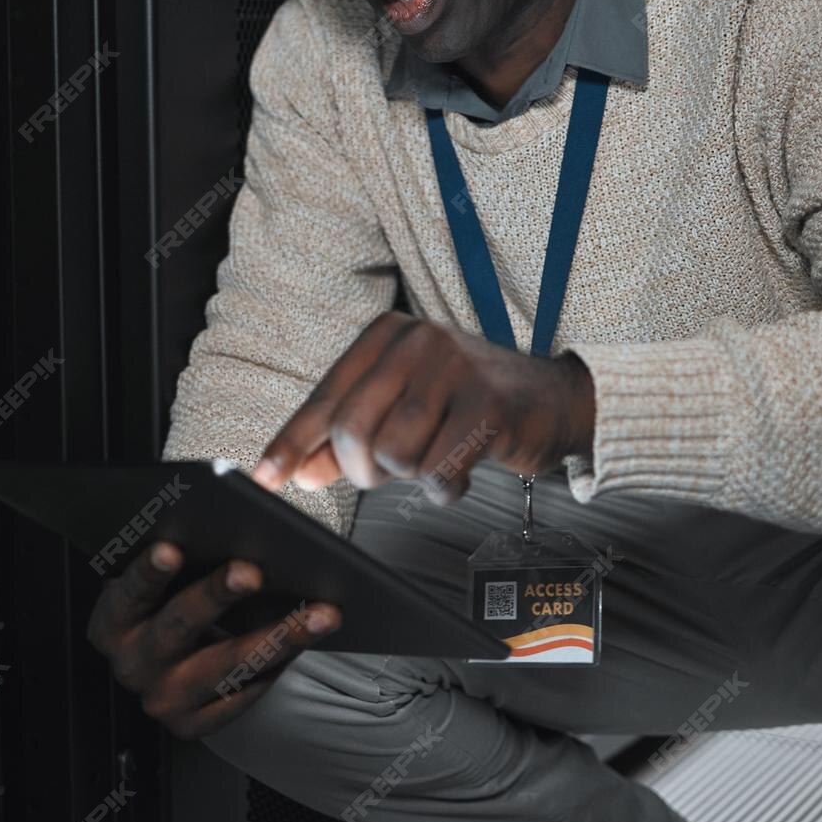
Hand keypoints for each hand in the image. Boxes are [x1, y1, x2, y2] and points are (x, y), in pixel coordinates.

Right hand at [84, 542, 340, 739]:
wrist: (159, 666)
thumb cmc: (164, 606)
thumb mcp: (158, 584)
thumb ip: (177, 561)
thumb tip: (228, 527)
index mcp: (112, 624)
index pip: (129, 593)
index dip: (149, 573)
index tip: (170, 548)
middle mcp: (133, 664)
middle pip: (178, 626)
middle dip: (216, 596)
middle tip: (251, 571)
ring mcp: (163, 699)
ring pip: (225, 666)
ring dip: (277, 637)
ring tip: (319, 613)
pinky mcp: (194, 724)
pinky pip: (243, 695)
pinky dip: (277, 665)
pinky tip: (306, 641)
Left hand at [251, 312, 594, 500]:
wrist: (556, 400)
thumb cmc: (468, 405)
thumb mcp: (402, 410)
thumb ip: (349, 437)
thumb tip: (299, 472)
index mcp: (388, 333)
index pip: (326, 396)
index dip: (292, 443)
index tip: (265, 478)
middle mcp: (419, 341)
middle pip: (353, 429)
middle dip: (360, 470)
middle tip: (382, 477)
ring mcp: (457, 368)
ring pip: (394, 452)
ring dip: (409, 477)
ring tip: (433, 462)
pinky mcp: (491, 404)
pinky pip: (439, 469)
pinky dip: (443, 487)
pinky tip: (459, 474)